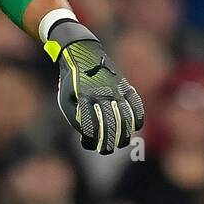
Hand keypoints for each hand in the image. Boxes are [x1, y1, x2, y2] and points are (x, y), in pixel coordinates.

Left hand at [44, 19, 144, 153]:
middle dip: (108, 140)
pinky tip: (136, 126)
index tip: (91, 143)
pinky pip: (135, 101)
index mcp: (84, 97)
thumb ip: (75, 117)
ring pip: (124, 115)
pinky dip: (138, 115)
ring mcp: (115, 89)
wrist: (82, 53)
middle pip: (109, 122)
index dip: (91, 136)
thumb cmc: (72, 82)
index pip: (90, 122)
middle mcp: (101, 93)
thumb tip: (88, 135)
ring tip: (121, 143)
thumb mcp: (65, 98)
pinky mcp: (124, 85)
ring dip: (124, 132)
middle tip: (105, 150)